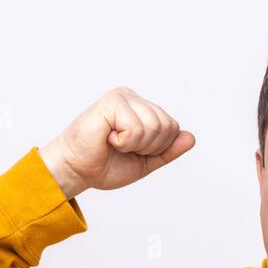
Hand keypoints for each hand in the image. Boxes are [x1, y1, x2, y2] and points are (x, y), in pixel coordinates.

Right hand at [38, 86, 195, 197]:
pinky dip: (123, 142)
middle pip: (167, 127)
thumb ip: (168, 150)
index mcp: (143, 109)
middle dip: (147, 147)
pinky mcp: (111, 101)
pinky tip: (107, 137)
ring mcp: (122, 97)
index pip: (173, 129)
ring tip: (114, 142)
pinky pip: (136, 128)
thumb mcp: (146, 162)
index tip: (132, 150)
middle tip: (122, 146)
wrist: (77, 171)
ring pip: (154, 127)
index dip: (157, 148)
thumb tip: (191, 138)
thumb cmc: (105, 165)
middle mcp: (134, 98)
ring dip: (134, 145)